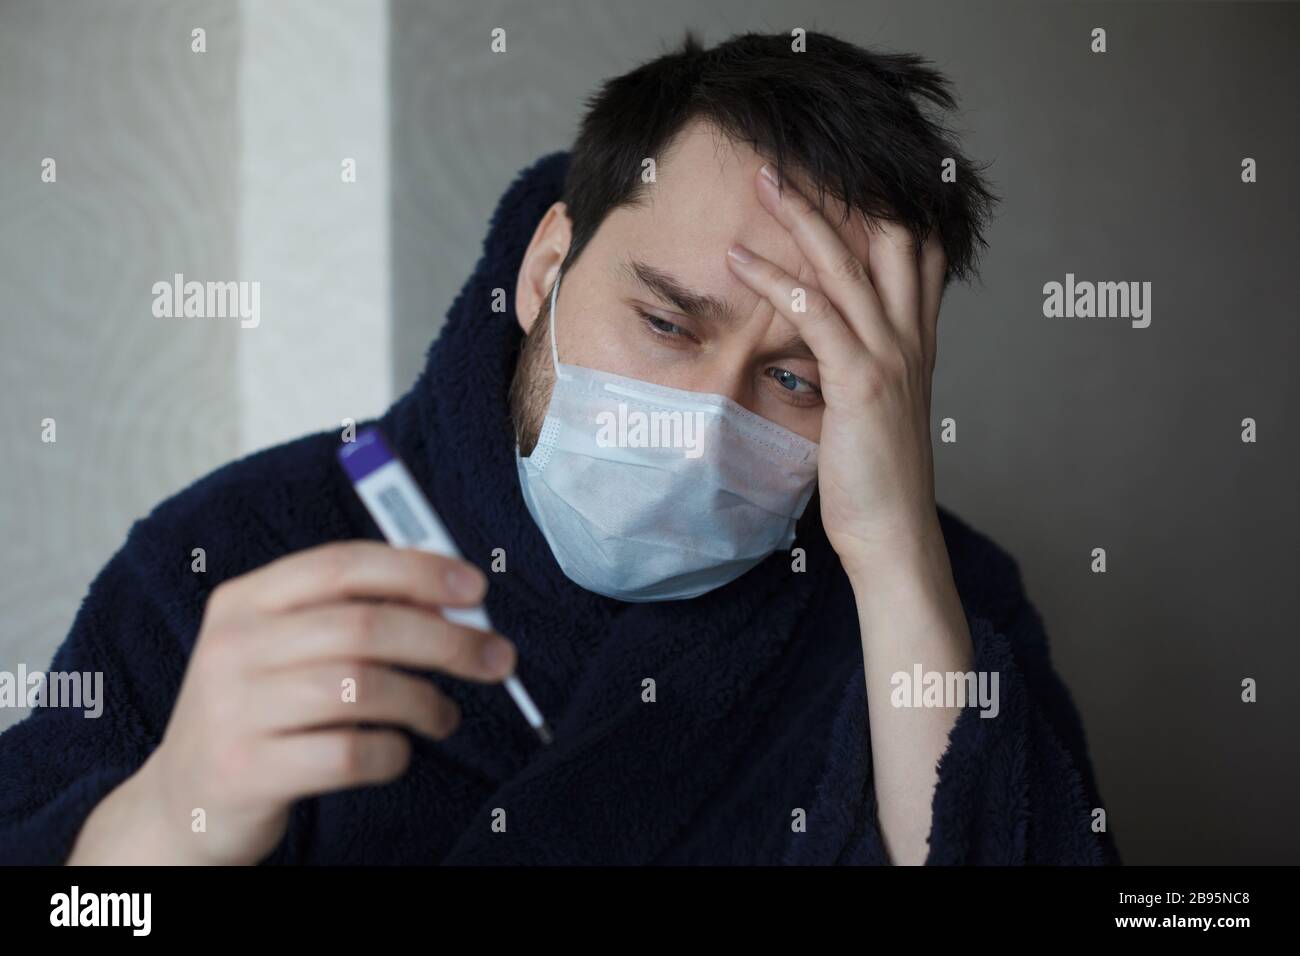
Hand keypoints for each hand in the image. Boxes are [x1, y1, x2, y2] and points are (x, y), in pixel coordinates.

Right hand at [66, 542, 515, 864]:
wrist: (183, 802)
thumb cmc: (262, 712)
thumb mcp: (284, 648)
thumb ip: (352, 613)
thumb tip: (453, 595)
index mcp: (246, 600)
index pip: (342, 564)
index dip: (416, 570)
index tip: (475, 587)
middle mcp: (233, 646)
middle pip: (364, 625)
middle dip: (446, 639)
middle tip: (497, 657)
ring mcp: (234, 710)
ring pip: (363, 687)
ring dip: (426, 701)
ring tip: (443, 716)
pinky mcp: (247, 771)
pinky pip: (350, 753)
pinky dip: (393, 753)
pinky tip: (396, 753)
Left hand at [725, 163, 947, 574]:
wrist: (893, 535)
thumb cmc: (875, 482)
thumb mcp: (875, 413)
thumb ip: (860, 372)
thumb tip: (827, 354)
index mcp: (916, 344)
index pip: (920, 253)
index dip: (892, 204)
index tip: (851, 169)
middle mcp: (910, 339)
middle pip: (887, 238)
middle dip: (843, 191)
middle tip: (791, 159)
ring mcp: (889, 357)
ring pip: (847, 264)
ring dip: (801, 215)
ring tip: (762, 180)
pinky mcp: (860, 381)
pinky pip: (814, 313)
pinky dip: (776, 278)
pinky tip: (741, 257)